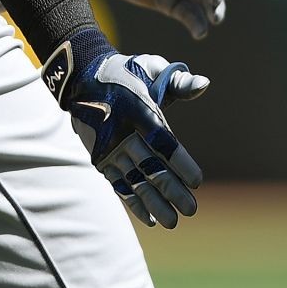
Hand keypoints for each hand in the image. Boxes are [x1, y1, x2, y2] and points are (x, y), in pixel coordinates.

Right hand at [42, 28, 210, 228]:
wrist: (82, 78)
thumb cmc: (127, 73)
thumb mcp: (151, 66)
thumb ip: (178, 80)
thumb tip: (204, 84)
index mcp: (137, 110)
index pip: (161, 140)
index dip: (179, 161)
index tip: (198, 181)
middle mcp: (121, 132)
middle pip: (149, 166)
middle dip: (171, 189)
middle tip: (191, 209)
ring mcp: (108, 148)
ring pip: (134, 180)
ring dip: (153, 202)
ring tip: (172, 222)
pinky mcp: (100, 158)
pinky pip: (118, 184)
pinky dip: (133, 202)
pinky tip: (150, 218)